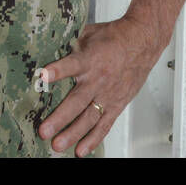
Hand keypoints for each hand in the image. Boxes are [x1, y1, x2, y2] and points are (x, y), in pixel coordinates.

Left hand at [36, 14, 162, 156]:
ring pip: (89, 118)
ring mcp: (108, 94)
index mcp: (90, 59)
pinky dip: (93, 139)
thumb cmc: (114, 37)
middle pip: (78, 101)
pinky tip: (81, 150)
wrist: (143, 42)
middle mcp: (98, 79)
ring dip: (73, 133)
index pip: (72, 64)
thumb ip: (69, 44)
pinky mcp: (117, 103)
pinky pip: (104, 124)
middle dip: (60, 117)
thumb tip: (47, 45)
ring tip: (57, 145)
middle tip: (44, 131)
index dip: (58, 70)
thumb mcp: (89, 33)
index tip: (43, 76)